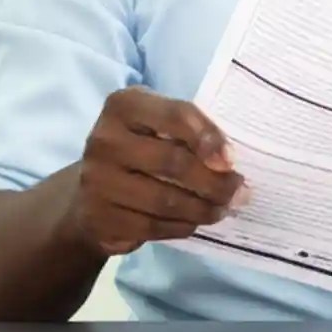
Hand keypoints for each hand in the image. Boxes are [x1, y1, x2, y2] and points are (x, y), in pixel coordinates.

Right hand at [68, 87, 246, 255]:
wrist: (92, 193)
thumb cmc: (143, 149)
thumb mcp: (162, 126)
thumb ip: (193, 132)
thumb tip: (229, 163)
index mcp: (125, 106)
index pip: (177, 115)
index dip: (209, 138)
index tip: (232, 161)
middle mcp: (105, 140)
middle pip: (173, 162)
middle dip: (215, 182)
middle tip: (239, 192)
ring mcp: (97, 180)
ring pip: (164, 200)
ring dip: (203, 208)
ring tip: (223, 209)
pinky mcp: (99, 217)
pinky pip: (152, 226)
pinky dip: (182, 226)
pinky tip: (195, 222)